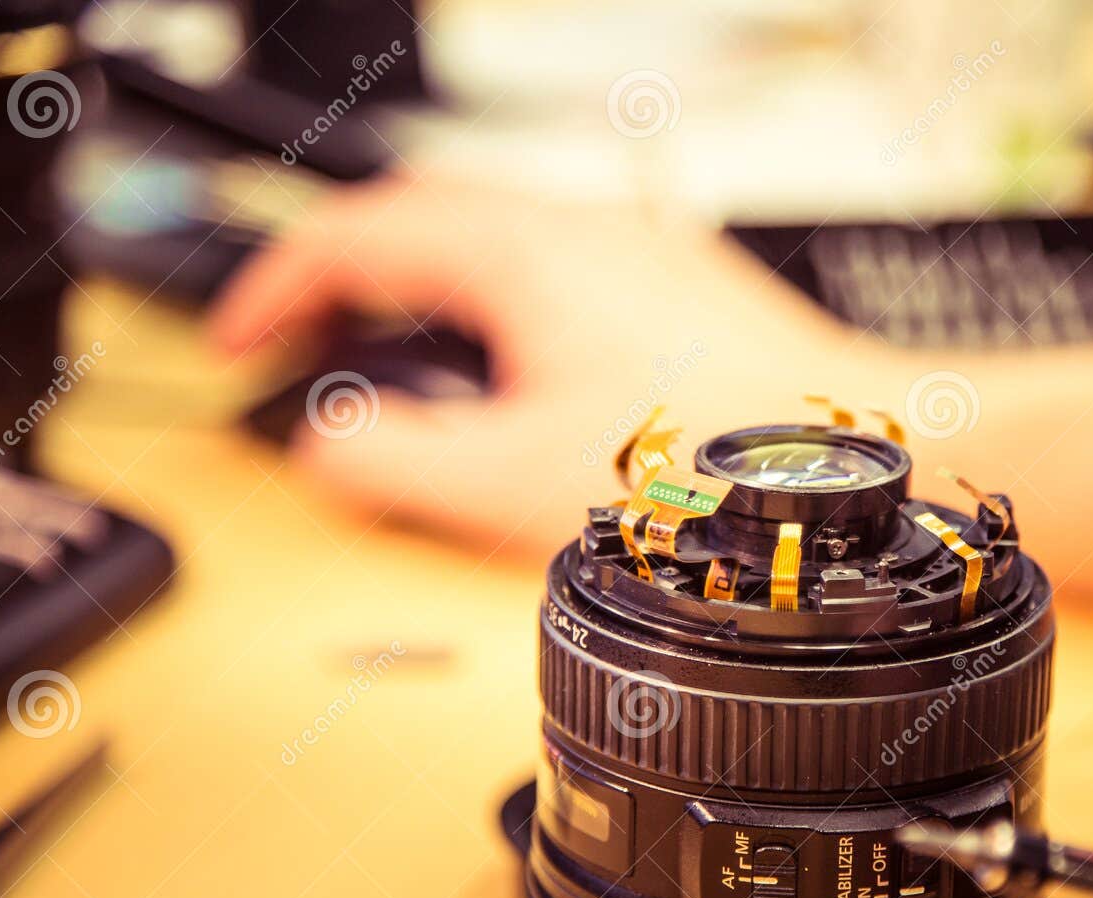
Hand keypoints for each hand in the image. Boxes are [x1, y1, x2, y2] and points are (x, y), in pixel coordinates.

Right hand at [209, 172, 880, 555]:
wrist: (848, 462)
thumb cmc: (716, 466)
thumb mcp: (515, 484)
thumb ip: (396, 464)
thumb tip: (331, 448)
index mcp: (523, 257)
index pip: (354, 235)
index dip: (277, 287)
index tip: (244, 340)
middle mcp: (582, 234)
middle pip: (421, 219)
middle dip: (346, 278)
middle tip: (309, 338)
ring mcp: (639, 255)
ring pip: (495, 245)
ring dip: (428, 297)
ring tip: (404, 367)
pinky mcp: (682, 292)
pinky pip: (559, 277)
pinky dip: (502, 315)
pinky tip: (521, 384)